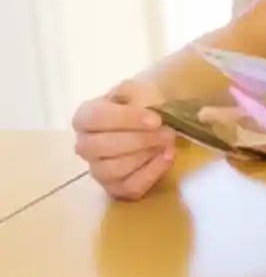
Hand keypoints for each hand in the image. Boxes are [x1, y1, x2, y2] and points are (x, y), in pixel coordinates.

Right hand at [72, 79, 175, 199]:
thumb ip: (140, 94)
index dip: (126, 119)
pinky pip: (129, 187)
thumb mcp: (140, 89)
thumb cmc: (143, 102)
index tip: (155, 119)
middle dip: (138, 140)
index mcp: (85, 117)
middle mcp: (85, 145)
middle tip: (167, 132)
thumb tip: (148, 105)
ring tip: (168, 143)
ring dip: (145, 156)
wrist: (157, 119)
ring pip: (113, 170)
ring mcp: (98, 169)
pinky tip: (167, 157)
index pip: (96, 118)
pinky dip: (151, 173)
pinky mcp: (115, 187)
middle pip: (100, 147)